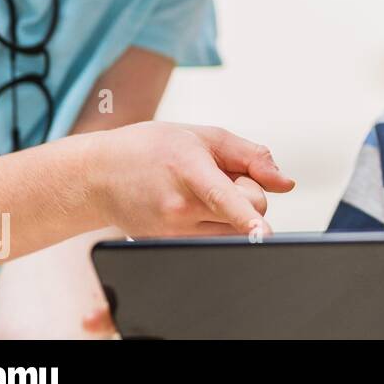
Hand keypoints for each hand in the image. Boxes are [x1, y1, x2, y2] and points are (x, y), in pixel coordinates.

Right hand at [88, 122, 294, 237]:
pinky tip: (189, 206)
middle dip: (247, 196)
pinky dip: (215, 225)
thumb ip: (252, 157)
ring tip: (199, 192)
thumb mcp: (204, 136)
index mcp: (188, 171)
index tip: (261, 232)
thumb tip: (286, 183)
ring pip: (234, 232)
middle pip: (247, 214)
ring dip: (232, 214)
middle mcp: (179, 208)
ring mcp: (171, 233)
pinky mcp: (168, 248)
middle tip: (219, 177)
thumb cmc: (152, 149)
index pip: (225, 198)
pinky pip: (213, 241)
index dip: (246, 216)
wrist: (97, 175)